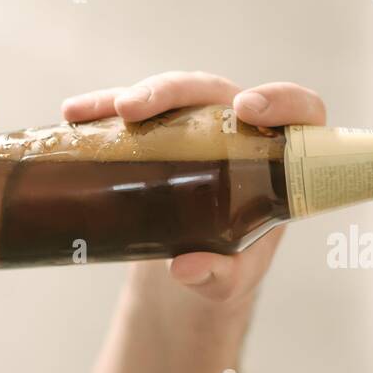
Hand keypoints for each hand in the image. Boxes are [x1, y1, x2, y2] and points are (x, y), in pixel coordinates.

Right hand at [61, 72, 326, 304]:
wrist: (191, 263)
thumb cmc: (228, 265)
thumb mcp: (229, 280)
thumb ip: (220, 276)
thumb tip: (186, 267)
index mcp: (278, 155)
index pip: (299, 111)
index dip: (282, 101)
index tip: (247, 109)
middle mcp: (240, 128)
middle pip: (215, 92)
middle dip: (174, 93)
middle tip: (138, 110)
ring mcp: (197, 123)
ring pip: (173, 93)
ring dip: (137, 94)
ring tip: (108, 112)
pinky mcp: (158, 129)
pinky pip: (130, 109)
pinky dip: (102, 108)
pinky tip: (74, 114)